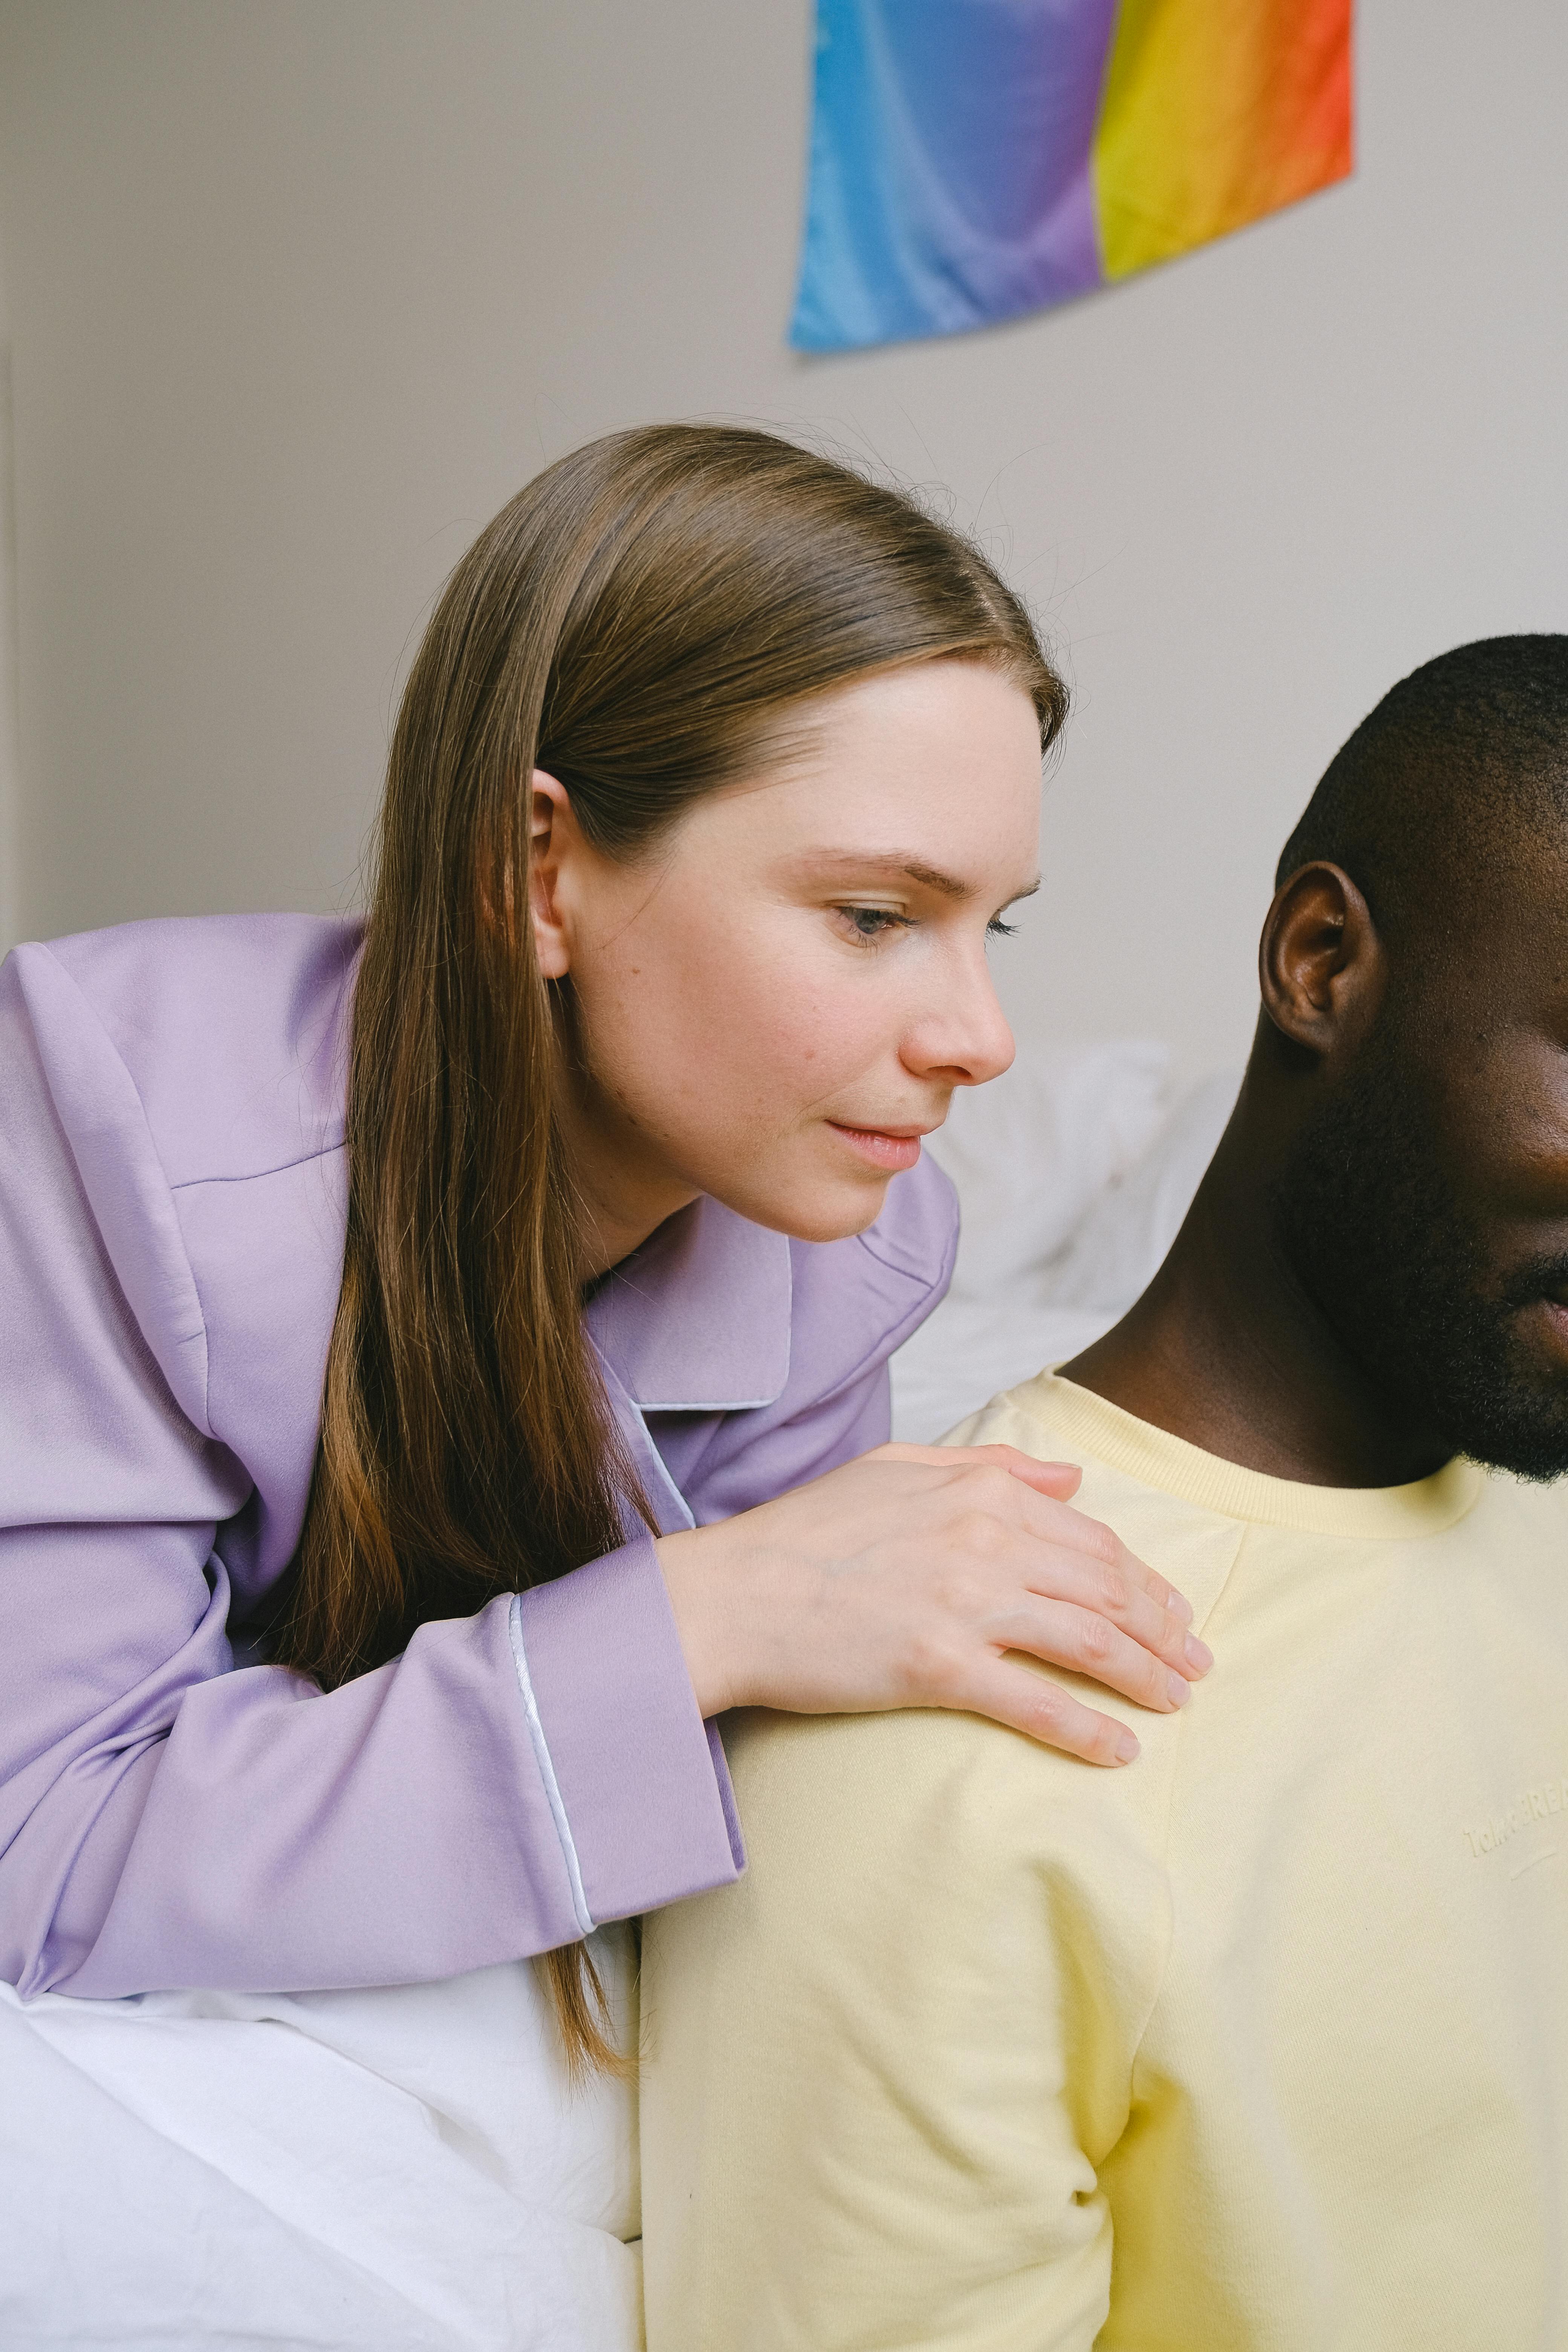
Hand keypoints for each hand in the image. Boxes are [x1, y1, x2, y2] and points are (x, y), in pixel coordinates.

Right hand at [655, 1443, 1210, 1766]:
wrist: (730, 1595)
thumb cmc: (803, 1534)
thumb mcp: (897, 1468)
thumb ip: (989, 1466)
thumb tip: (1070, 1477)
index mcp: (977, 1492)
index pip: (1092, 1540)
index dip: (1144, 1581)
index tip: (1173, 1612)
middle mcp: (984, 1541)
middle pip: (1107, 1589)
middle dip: (1165, 1630)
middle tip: (1196, 1662)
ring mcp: (964, 1605)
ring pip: (1089, 1641)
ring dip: (1145, 1675)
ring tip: (1175, 1701)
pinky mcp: (939, 1668)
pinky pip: (1038, 1703)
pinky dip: (1090, 1730)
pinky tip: (1122, 1750)